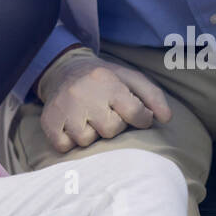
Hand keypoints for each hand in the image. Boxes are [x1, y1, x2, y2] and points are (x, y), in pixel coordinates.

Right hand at [36, 48, 171, 152]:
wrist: (64, 70)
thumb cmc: (105, 80)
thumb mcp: (131, 79)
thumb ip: (153, 97)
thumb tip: (166, 118)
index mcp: (108, 81)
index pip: (135, 113)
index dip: (140, 118)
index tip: (135, 115)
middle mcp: (84, 93)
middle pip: (110, 130)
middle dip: (112, 125)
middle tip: (106, 113)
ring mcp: (64, 107)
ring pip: (85, 140)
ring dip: (90, 133)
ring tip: (89, 119)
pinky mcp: (49, 120)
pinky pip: (64, 146)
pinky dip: (69, 141)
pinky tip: (73, 126)